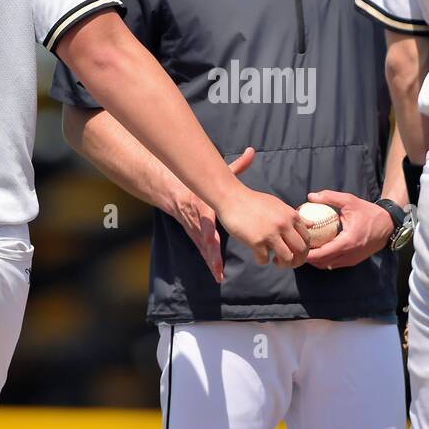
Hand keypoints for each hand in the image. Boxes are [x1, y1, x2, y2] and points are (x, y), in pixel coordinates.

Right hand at [163, 148, 254, 282]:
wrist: (177, 197)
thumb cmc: (201, 188)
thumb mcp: (215, 178)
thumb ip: (235, 167)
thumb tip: (250, 152)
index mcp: (204, 209)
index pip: (206, 221)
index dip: (209, 230)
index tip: (212, 238)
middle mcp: (199, 224)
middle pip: (205, 239)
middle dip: (210, 251)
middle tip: (215, 261)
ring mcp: (197, 234)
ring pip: (206, 250)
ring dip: (212, 262)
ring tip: (217, 273)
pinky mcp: (199, 241)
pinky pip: (207, 255)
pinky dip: (212, 265)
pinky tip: (218, 276)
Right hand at [215, 182, 309, 269]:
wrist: (231, 198)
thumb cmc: (254, 201)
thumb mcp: (278, 205)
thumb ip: (294, 216)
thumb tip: (312, 224)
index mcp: (291, 215)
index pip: (307, 239)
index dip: (304, 250)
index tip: (296, 254)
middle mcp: (284, 224)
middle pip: (300, 251)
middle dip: (296, 261)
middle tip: (287, 262)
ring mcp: (270, 233)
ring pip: (286, 258)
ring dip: (281, 264)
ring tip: (274, 260)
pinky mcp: (256, 241)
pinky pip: (264, 259)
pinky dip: (261, 260)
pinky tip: (257, 254)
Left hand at [304, 190, 393, 269]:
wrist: (387, 225)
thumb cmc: (368, 213)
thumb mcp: (350, 201)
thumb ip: (330, 197)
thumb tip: (310, 196)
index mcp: (347, 242)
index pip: (322, 254)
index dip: (308, 253)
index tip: (298, 246)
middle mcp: (349, 255)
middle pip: (322, 262)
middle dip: (308, 258)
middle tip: (298, 248)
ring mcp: (351, 260)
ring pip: (327, 265)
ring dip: (316, 260)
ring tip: (306, 249)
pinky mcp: (353, 261)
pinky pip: (334, 264)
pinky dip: (325, 260)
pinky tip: (318, 250)